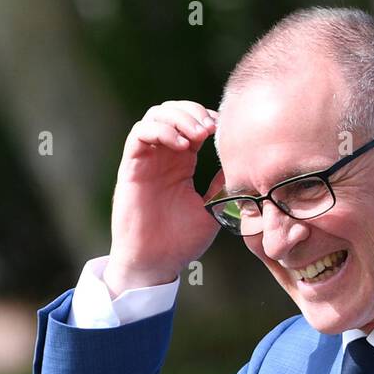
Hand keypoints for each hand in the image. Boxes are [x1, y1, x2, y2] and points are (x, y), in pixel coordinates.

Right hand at [106, 99, 223, 294]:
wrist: (156, 262)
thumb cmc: (181, 241)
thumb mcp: (212, 210)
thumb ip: (222, 187)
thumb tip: (242, 168)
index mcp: (182, 163)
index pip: (191, 124)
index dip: (206, 117)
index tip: (224, 128)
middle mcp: (163, 157)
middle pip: (172, 111)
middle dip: (193, 111)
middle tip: (212, 127)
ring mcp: (146, 160)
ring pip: (155, 116)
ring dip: (178, 117)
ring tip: (198, 134)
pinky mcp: (131, 167)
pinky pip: (140, 134)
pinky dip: (161, 130)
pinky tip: (181, 144)